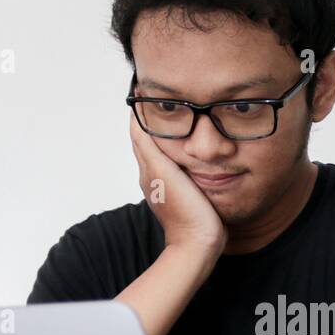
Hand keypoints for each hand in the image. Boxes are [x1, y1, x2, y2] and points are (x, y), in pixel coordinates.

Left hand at [129, 110, 226, 254]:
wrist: (198, 245)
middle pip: (149, 141)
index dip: (141, 111)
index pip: (139, 132)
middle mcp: (153, 176)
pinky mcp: (181, 194)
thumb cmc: (185, 212)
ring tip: (177, 116)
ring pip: (162, 152)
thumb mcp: (164, 173)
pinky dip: (177, 150)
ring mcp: (166, 186)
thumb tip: (136, 119)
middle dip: (152, 119)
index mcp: (148, 169)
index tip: (145, 90)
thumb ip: (150, 147)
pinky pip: (175, 165)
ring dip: (166, 134)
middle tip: (161, 97)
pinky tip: (189, 148)